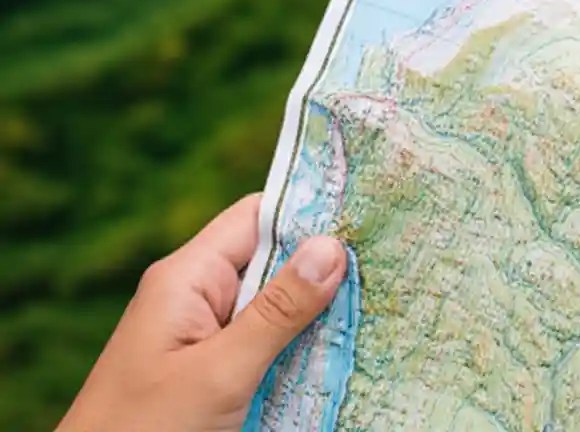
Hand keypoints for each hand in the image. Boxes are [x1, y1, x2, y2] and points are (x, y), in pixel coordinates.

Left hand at [58, 194, 347, 431]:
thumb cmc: (148, 428)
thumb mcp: (222, 370)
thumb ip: (278, 310)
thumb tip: (332, 246)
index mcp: (186, 277)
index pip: (256, 218)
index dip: (309, 212)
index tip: (368, 213)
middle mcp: (195, 296)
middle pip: (271, 262)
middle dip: (324, 268)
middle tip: (387, 267)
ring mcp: (203, 335)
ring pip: (273, 307)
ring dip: (316, 313)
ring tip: (376, 305)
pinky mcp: (211, 369)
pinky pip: (264, 344)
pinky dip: (299, 347)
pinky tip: (338, 350)